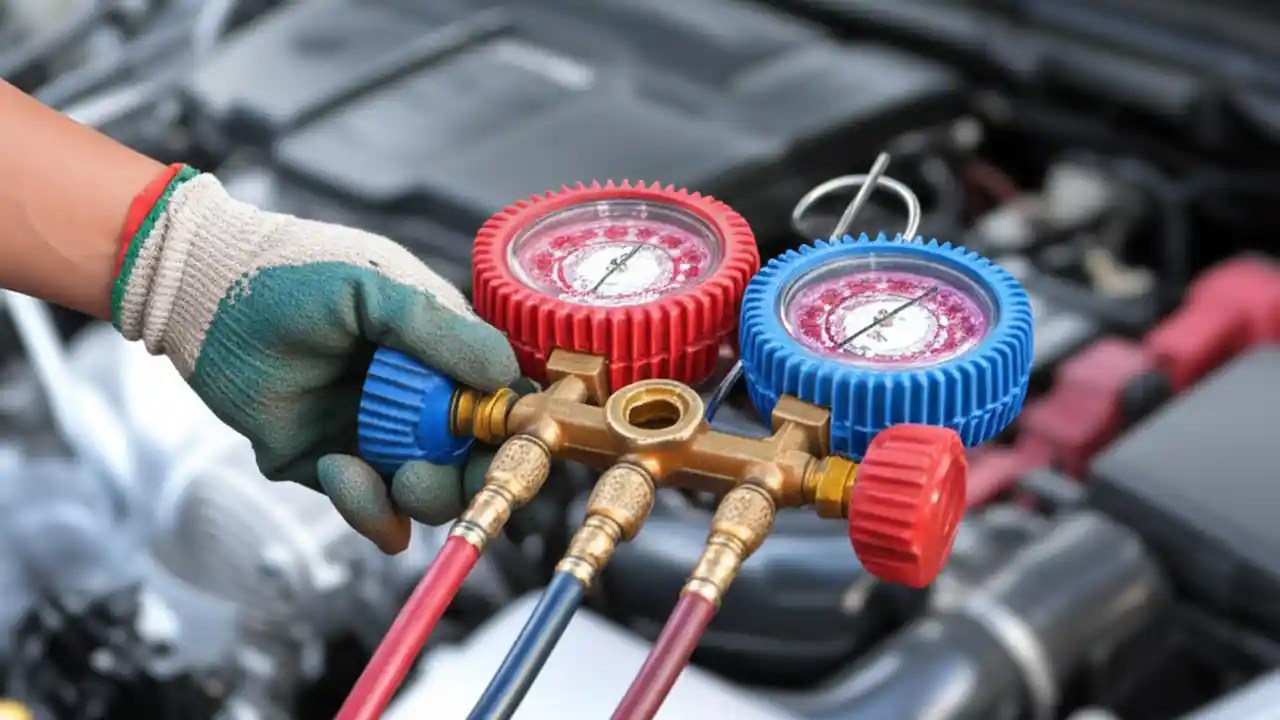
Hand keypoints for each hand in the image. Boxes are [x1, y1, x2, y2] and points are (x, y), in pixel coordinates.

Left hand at [111, 166, 518, 551]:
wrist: (199, 295)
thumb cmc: (292, 273)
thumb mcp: (374, 286)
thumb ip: (440, 330)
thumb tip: (504, 376)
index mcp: (441, 349)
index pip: (498, 400)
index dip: (509, 429)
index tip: (506, 444)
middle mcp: (418, 397)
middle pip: (473, 460)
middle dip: (463, 478)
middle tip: (427, 473)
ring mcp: (377, 434)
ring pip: (427, 493)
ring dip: (417, 493)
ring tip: (382, 471)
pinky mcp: (331, 465)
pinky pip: (371, 509)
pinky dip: (367, 508)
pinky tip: (340, 473)